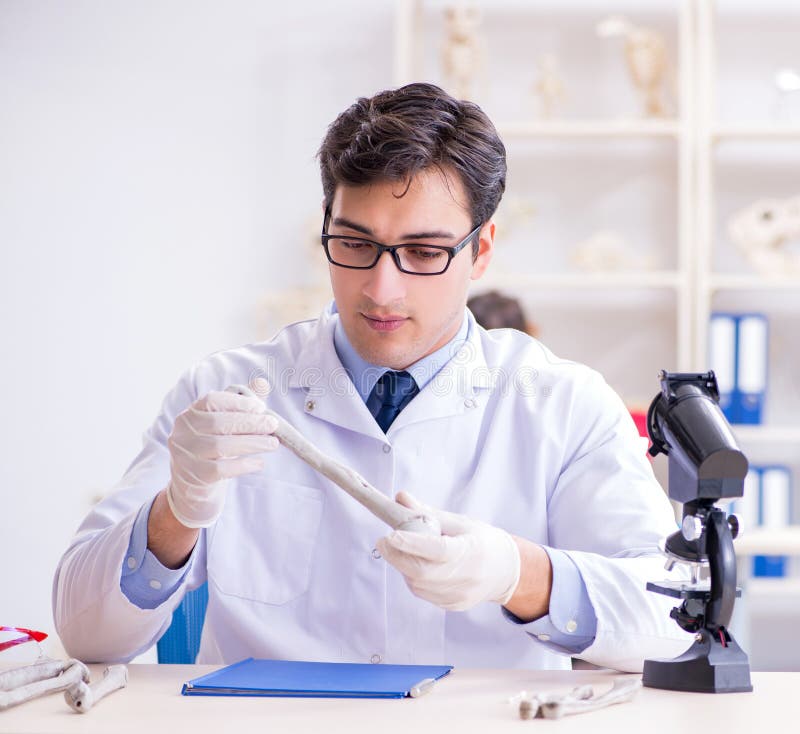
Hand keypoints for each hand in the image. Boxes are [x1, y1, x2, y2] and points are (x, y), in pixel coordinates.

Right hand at [165, 390, 278, 527]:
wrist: (193, 486)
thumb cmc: (213, 448)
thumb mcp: (225, 425)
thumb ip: (241, 404)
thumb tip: (262, 384)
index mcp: (189, 414)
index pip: (211, 400)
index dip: (237, 402)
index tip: (261, 407)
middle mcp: (183, 432)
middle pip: (218, 423)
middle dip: (250, 423)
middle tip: (273, 424)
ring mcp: (185, 455)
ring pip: (221, 446)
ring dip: (252, 443)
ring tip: (273, 444)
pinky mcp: (193, 476)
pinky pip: (221, 469)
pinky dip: (244, 465)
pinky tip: (259, 463)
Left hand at [376, 492, 520, 610]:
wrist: (506, 570)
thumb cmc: (481, 541)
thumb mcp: (458, 521)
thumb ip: (427, 513)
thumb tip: (400, 498)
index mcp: (472, 550)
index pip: (438, 550)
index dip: (412, 544)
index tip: (391, 535)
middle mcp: (467, 577)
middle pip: (422, 573)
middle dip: (397, 556)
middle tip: (383, 542)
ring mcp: (460, 595)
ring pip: (419, 585)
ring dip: (404, 567)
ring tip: (404, 551)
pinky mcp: (453, 606)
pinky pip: (424, 593)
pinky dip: (413, 578)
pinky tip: (417, 565)